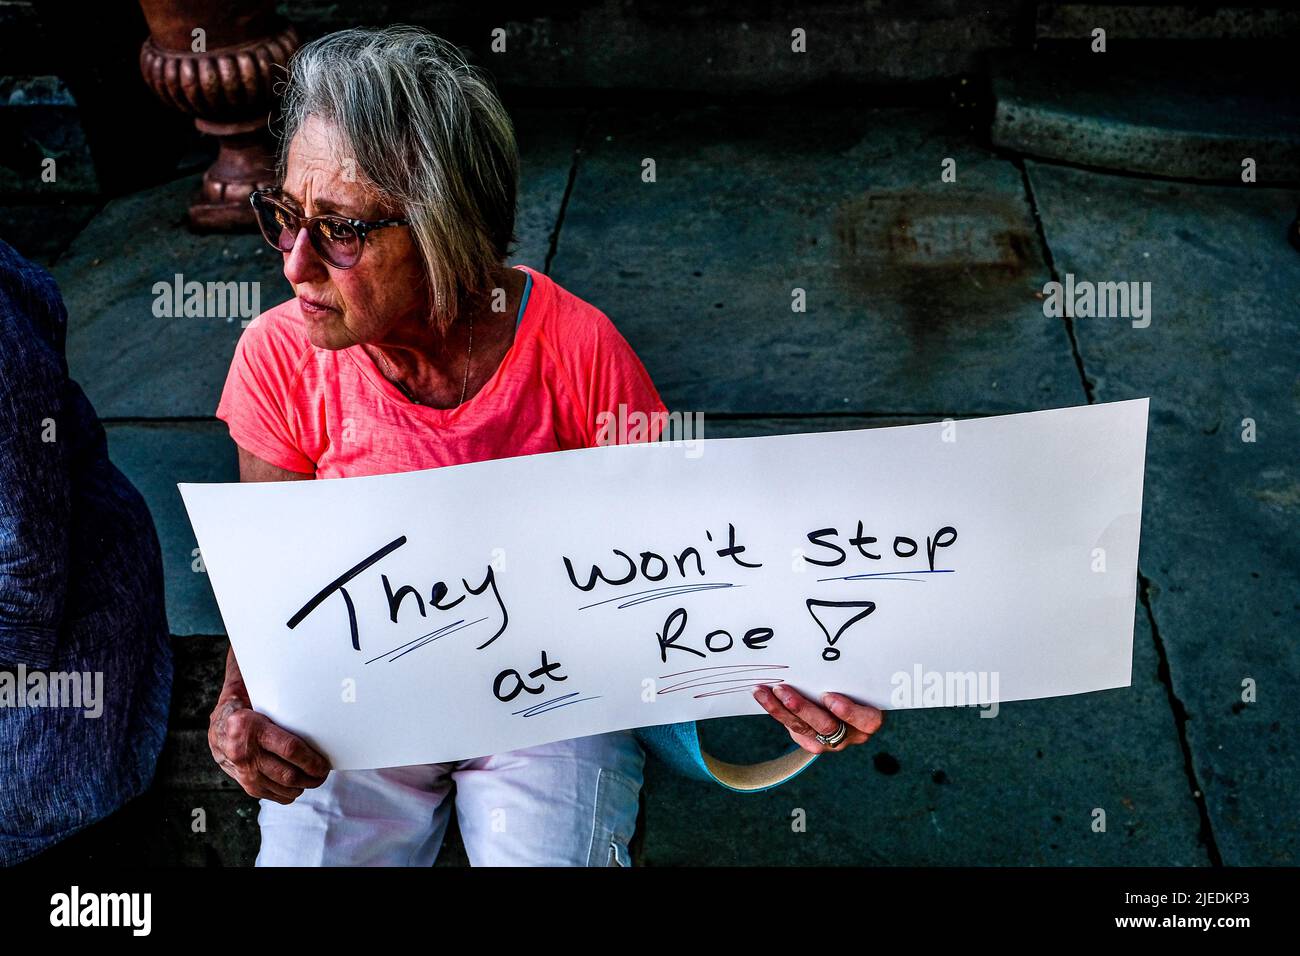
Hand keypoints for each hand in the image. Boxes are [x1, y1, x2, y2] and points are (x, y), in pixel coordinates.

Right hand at [208, 697, 330, 803]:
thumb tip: (310, 697)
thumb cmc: (244, 708)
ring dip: (303, 786)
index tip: (325, 763)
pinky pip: (272, 795)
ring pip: (282, 788)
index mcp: (249, 727)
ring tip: (314, 778)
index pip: (289, 749)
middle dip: (312, 777)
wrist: (218, 727)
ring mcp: (242, 772)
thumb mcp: (258, 697)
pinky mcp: (244, 784)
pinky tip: (296, 784)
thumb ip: (279, 699)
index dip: (311, 760)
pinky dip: (288, 793)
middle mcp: (244, 753)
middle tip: (323, 772)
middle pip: (288, 774)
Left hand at [752, 684, 882, 753]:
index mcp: (869, 720)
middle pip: (827, 726)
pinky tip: (764, 697)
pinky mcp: (813, 743)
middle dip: (803, 708)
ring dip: (780, 710)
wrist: (851, 700)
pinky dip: (777, 712)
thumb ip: (848, 676)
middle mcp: (852, 735)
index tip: (829, 696)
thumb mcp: (858, 680)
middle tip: (783, 691)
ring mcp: (831, 742)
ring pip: (804, 729)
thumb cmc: (856, 685)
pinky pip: (793, 730)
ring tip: (763, 692)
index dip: (848, 712)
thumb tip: (822, 653)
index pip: (865, 721)